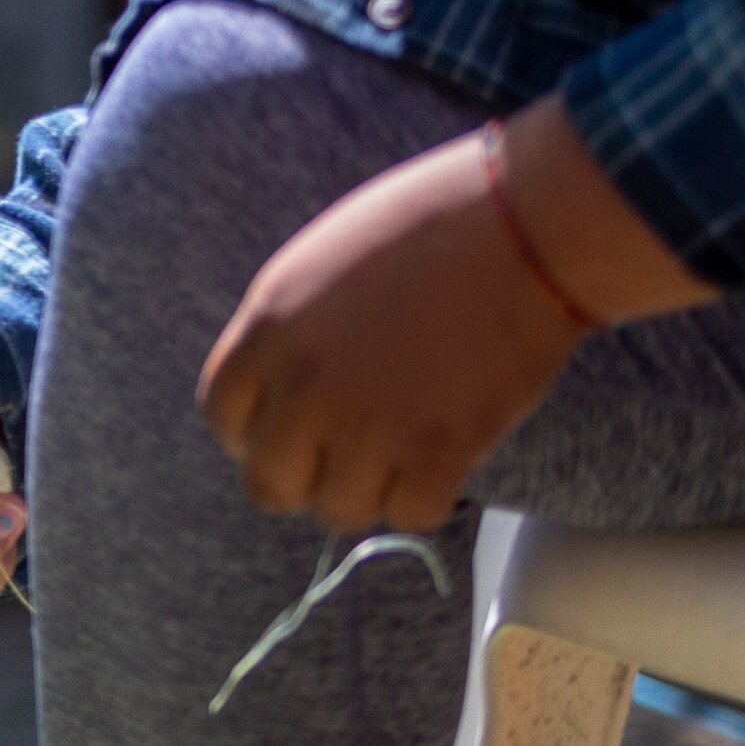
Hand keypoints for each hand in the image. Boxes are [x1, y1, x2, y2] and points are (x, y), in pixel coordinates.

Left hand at [200, 127, 592, 534]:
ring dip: (367, 495)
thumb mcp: (315, 268)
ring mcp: (369, 423)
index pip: (223, 418)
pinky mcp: (440, 449)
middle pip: (269, 483)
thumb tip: (282, 391)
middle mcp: (305, 386)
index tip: (285, 434)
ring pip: (340, 512)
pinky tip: (441, 465)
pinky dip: (425, 501)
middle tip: (340, 463)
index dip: (252, 436)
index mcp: (267, 331)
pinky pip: (410, 515)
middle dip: (302, 481)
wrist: (521, 230)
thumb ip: (287, 335)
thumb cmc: (425, 230)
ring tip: (396, 459)